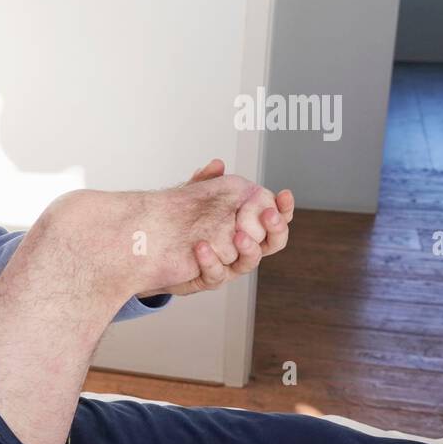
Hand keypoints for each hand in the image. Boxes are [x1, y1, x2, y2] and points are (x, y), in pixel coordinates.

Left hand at [141, 159, 293, 296]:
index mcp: (247, 228)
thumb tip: (216, 164)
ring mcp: (228, 266)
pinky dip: (210, 261)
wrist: (158, 255)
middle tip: (268, 214)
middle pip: (273, 243)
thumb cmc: (185, 227)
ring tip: (239, 235)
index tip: (284, 194)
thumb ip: (205, 183)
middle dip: (275, 228)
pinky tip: (202, 248)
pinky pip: (215, 274)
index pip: (275, 219)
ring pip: (250, 262)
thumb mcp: (193, 201)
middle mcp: (243, 249)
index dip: (284, 209)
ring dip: (248, 248)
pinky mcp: (208, 278)